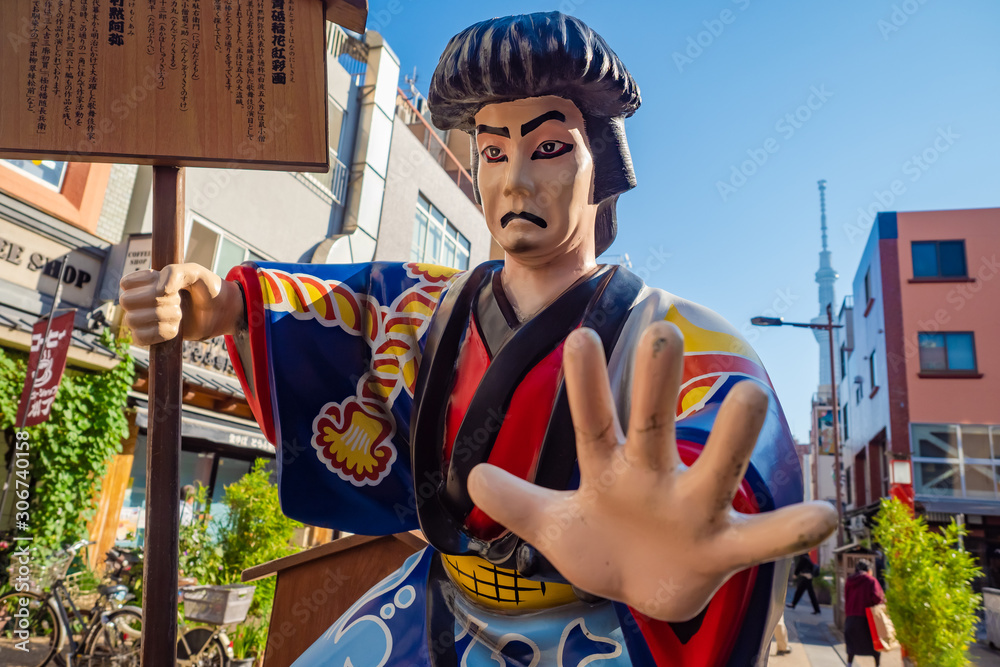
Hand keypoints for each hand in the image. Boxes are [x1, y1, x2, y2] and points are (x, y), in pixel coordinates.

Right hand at [119, 263, 242, 344]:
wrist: (220, 311)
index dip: (148, 285)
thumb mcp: (194, 272)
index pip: (126, 284)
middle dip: (157, 301)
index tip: (170, 286)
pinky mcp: (148, 337)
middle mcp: (138, 300)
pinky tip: (175, 329)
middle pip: (127, 302)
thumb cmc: (205, 288)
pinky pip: (139, 338)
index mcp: (144, 281)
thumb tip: (160, 290)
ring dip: (163, 317)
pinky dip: (160, 333)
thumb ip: (175, 272)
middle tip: (178, 300)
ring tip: (180, 314)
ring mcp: (141, 319)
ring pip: (133, 320)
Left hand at [468, 321, 836, 621]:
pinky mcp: (722, 549)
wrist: (643, 592)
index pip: (595, 423)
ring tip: (751, 393)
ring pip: (716, 470)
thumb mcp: (553, 529)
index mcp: (611, 470)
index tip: (581, 335)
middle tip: (663, 332)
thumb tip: (470, 478)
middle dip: (656, 387)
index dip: (587, 385)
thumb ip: (516, 503)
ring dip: (732, 437)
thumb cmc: (604, 546)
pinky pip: (761, 540)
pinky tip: (827, 514)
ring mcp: (692, 511)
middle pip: (654, 428)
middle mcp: (654, 478)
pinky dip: (792, 531)